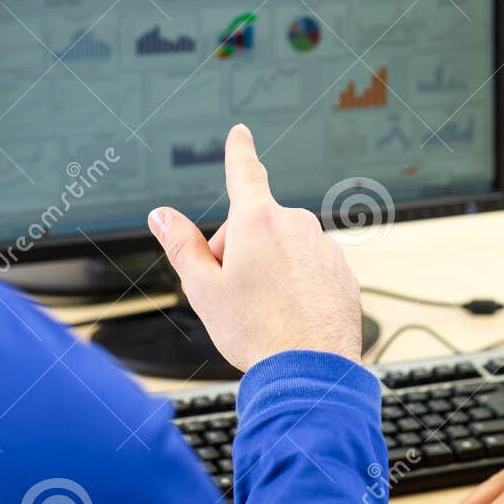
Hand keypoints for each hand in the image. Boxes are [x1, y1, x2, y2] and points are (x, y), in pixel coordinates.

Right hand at [147, 124, 363, 368]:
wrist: (311, 370)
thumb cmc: (256, 331)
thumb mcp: (203, 288)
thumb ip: (182, 245)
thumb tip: (162, 215)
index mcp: (259, 221)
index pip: (245, 173)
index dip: (239, 151)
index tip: (241, 133)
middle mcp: (297, 225)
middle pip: (257, 226)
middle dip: (240, 250)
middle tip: (232, 293)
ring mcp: (324, 248)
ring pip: (285, 250)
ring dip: (270, 269)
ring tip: (264, 312)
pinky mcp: (342, 272)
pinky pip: (310, 269)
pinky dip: (297, 286)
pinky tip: (289, 317)